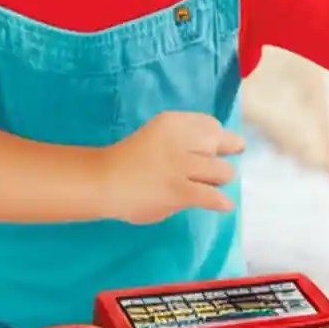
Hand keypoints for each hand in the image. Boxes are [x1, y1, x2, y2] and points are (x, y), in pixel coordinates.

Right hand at [100, 111, 244, 224]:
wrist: (104, 182)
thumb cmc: (130, 160)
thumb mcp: (158, 134)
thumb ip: (185, 138)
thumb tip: (218, 148)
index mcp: (172, 122)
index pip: (211, 124)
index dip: (218, 138)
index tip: (214, 149)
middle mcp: (179, 139)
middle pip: (221, 145)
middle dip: (222, 157)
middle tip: (213, 169)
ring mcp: (180, 166)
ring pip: (223, 171)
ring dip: (219, 180)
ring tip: (209, 185)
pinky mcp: (180, 191)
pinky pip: (212, 197)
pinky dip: (221, 202)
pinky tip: (224, 205)